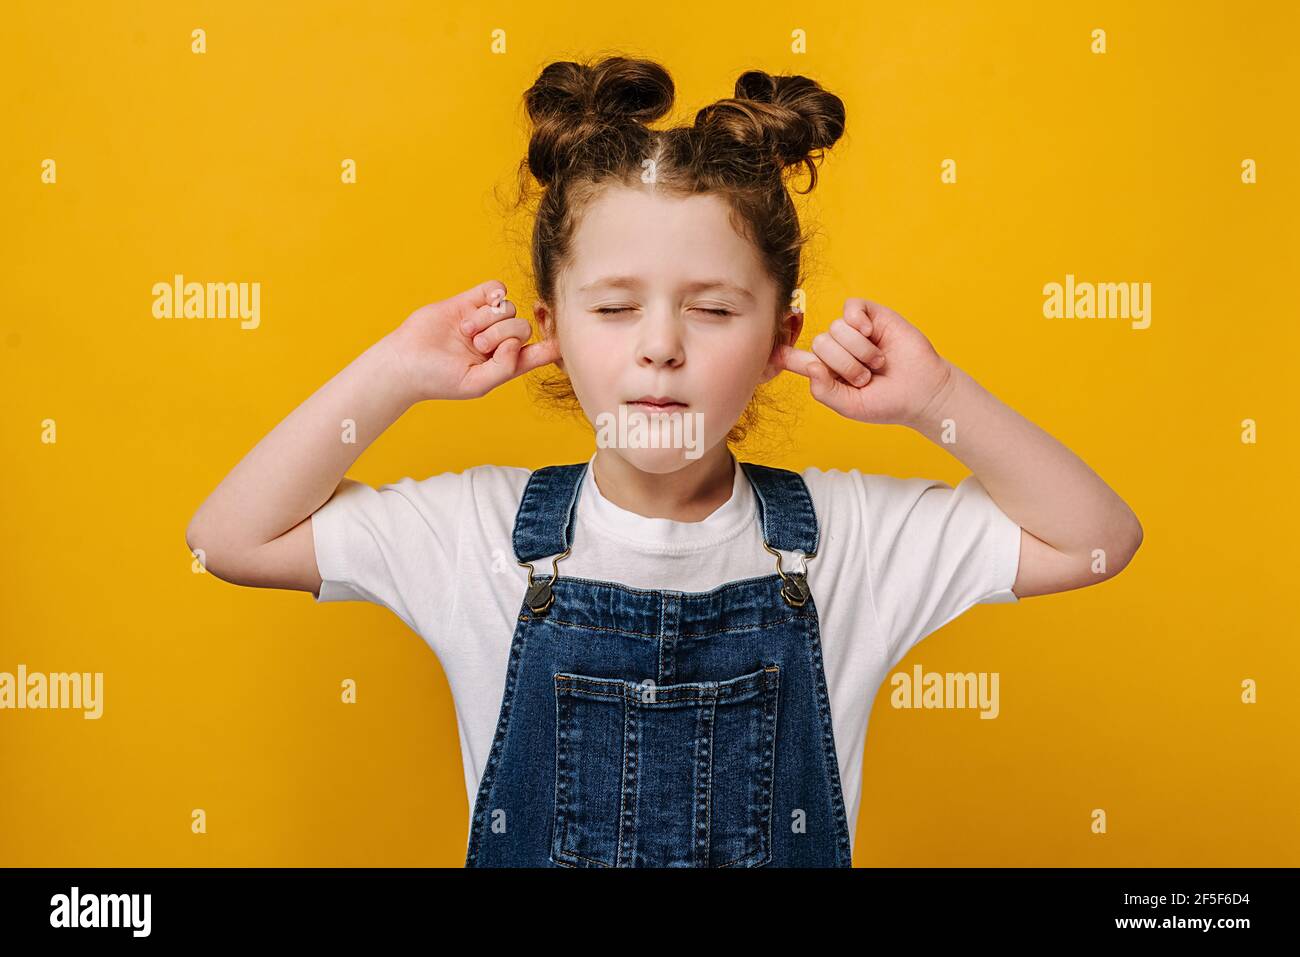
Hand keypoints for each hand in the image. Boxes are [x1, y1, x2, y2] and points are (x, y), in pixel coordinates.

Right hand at [384, 279, 560, 402]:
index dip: (553, 344)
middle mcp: (498, 341)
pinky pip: (494, 289)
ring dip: (487, 319)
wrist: (404, 361)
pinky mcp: (468, 301)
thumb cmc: (438, 380)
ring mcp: (484, 320)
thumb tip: (517, 344)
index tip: (562, 339)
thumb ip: (505, 368)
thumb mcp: (476, 384)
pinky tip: (485, 301)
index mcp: (505, 364)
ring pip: (507, 308)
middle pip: (522, 327)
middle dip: (502, 334)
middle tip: (477, 345)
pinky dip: (493, 293)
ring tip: (465, 333)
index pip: (539, 352)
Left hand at [775, 297, 953, 427]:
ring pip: (836, 329)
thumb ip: (824, 391)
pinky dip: (859, 323)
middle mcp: (837, 349)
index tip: (770, 351)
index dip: (783, 354)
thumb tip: (810, 365)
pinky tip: (873, 335)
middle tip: (866, 376)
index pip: (798, 359)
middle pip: (820, 344)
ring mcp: (853, 331)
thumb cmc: (886, 402)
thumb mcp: (849, 405)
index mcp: (827, 371)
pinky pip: (850, 308)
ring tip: (877, 363)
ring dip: (859, 350)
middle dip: (844, 364)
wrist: (922, 391)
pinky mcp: (871, 315)